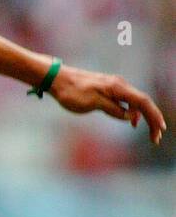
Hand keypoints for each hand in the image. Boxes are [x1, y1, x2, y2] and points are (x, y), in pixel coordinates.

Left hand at [49, 65, 165, 144]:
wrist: (56, 78)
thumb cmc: (71, 91)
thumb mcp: (92, 103)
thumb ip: (113, 109)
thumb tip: (130, 116)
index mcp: (118, 87)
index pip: (143, 102)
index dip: (154, 116)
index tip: (159, 130)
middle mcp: (119, 85)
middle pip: (143, 102)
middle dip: (152, 120)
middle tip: (156, 138)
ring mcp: (113, 86)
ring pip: (135, 102)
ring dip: (143, 117)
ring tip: (149, 133)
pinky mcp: (107, 89)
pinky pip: (126, 101)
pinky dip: (132, 112)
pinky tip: (131, 121)